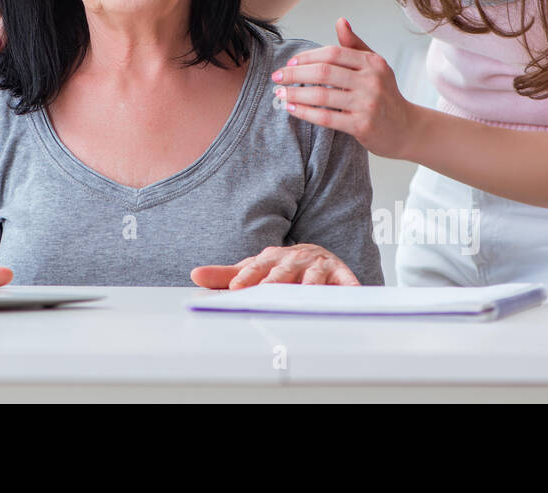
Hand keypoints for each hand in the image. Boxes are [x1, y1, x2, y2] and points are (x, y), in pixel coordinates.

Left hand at [191, 244, 359, 288]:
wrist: (315, 254)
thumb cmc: (280, 268)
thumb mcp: (253, 270)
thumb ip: (225, 275)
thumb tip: (195, 275)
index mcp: (271, 260)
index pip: (257, 269)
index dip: (247, 277)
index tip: (237, 287)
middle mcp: (294, 260)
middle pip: (283, 272)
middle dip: (275, 282)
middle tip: (267, 292)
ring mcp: (317, 265)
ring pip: (313, 276)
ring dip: (311, 284)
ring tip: (307, 293)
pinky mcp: (340, 274)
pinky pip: (346, 281)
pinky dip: (350, 288)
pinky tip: (351, 294)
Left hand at [272, 18, 416, 158]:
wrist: (406, 129)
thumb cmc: (385, 95)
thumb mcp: (375, 67)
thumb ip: (355, 45)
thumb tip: (340, 20)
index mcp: (373, 62)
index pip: (333, 53)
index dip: (308, 56)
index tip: (290, 62)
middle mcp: (372, 81)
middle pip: (324, 72)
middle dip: (295, 73)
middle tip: (276, 77)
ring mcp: (368, 103)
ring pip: (322, 95)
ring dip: (296, 93)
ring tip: (279, 93)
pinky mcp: (362, 125)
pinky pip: (326, 117)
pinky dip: (305, 112)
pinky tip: (291, 109)